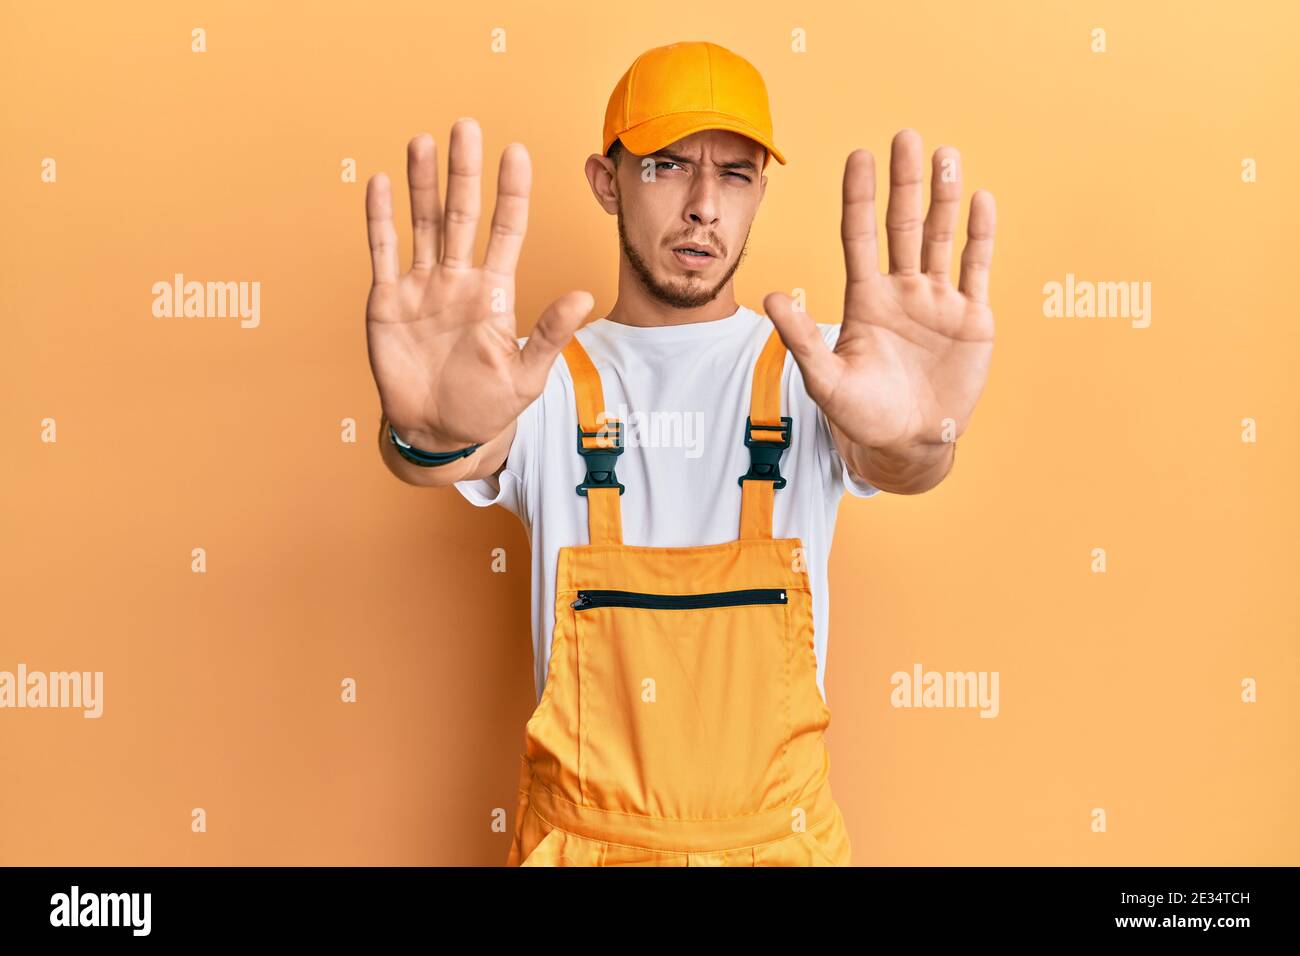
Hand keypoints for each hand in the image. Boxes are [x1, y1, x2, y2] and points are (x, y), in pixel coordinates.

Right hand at [364, 119, 592, 450]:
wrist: (438, 433)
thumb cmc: (487, 406)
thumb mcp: (526, 376)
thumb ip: (549, 334)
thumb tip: (584, 296)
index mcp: (494, 293)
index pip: (506, 231)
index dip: (510, 193)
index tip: (515, 152)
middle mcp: (458, 280)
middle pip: (463, 215)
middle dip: (464, 171)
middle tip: (466, 126)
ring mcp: (422, 287)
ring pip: (423, 224)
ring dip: (422, 184)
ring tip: (423, 142)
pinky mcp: (388, 302)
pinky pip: (384, 253)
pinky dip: (380, 220)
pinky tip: (381, 183)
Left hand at [765, 129, 994, 453]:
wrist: (909, 444)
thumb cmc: (862, 415)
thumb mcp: (826, 379)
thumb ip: (803, 338)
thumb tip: (773, 296)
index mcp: (865, 299)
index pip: (859, 236)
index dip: (859, 197)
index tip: (858, 156)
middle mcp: (901, 291)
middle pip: (902, 225)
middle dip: (904, 182)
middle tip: (905, 135)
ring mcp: (937, 302)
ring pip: (941, 238)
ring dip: (943, 197)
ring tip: (945, 154)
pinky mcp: (970, 318)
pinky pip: (976, 268)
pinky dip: (980, 235)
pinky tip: (981, 200)